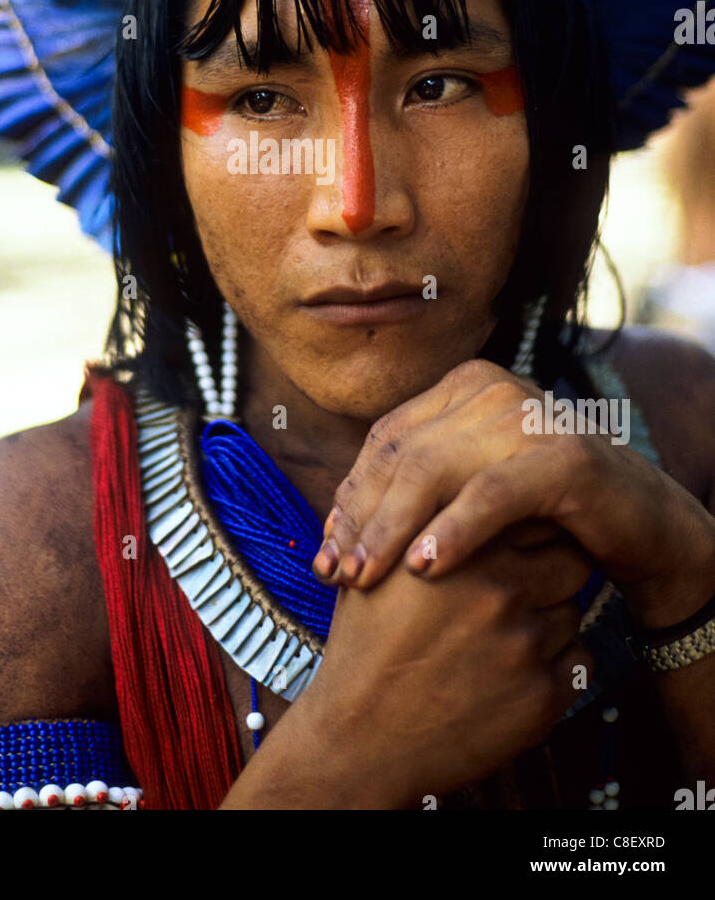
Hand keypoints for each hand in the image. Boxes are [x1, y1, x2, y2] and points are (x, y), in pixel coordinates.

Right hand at [297, 528, 594, 806]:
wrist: (358, 738)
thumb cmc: (367, 645)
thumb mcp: (385, 567)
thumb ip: (433, 526)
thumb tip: (478, 494)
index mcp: (462, 550)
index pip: (535, 515)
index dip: (532, 526)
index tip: (521, 539)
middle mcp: (500, 590)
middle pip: (571, 560)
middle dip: (553, 570)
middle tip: (524, 588)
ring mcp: (524, 645)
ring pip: (572, 613)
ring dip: (549, 620)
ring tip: (500, 640)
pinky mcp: (541, 698)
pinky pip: (578, 664)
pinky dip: (554, 667)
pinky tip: (509, 676)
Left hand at [314, 359, 714, 624]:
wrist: (641, 522)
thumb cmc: (545, 514)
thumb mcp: (471, 494)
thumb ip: (415, 496)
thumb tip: (331, 535)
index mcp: (462, 387)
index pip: (386, 439)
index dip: (350, 497)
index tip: (324, 552)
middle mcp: (490, 388)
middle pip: (401, 453)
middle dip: (361, 518)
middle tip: (335, 574)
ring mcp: (527, 415)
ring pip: (434, 470)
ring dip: (392, 529)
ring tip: (365, 577)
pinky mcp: (563, 457)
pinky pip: (491, 494)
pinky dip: (453, 532)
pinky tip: (425, 569)